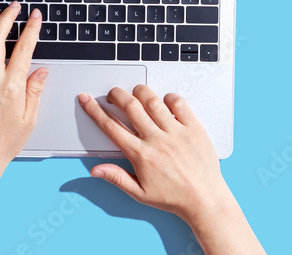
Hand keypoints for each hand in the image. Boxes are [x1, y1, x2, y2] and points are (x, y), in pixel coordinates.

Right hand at [77, 85, 228, 220]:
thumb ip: (116, 177)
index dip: (94, 110)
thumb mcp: (139, 193)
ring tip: (135, 93)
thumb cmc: (174, 197)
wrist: (204, 199)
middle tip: (112, 94)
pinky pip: (179, 104)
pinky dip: (169, 97)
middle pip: (129, 106)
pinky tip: (164, 101)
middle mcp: (157, 140)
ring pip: (152, 101)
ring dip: (139, 92)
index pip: (111, 126)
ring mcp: (176, 132)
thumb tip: (95, 170)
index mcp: (141, 155)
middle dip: (116, 95)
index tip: (87, 100)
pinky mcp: (193, 128)